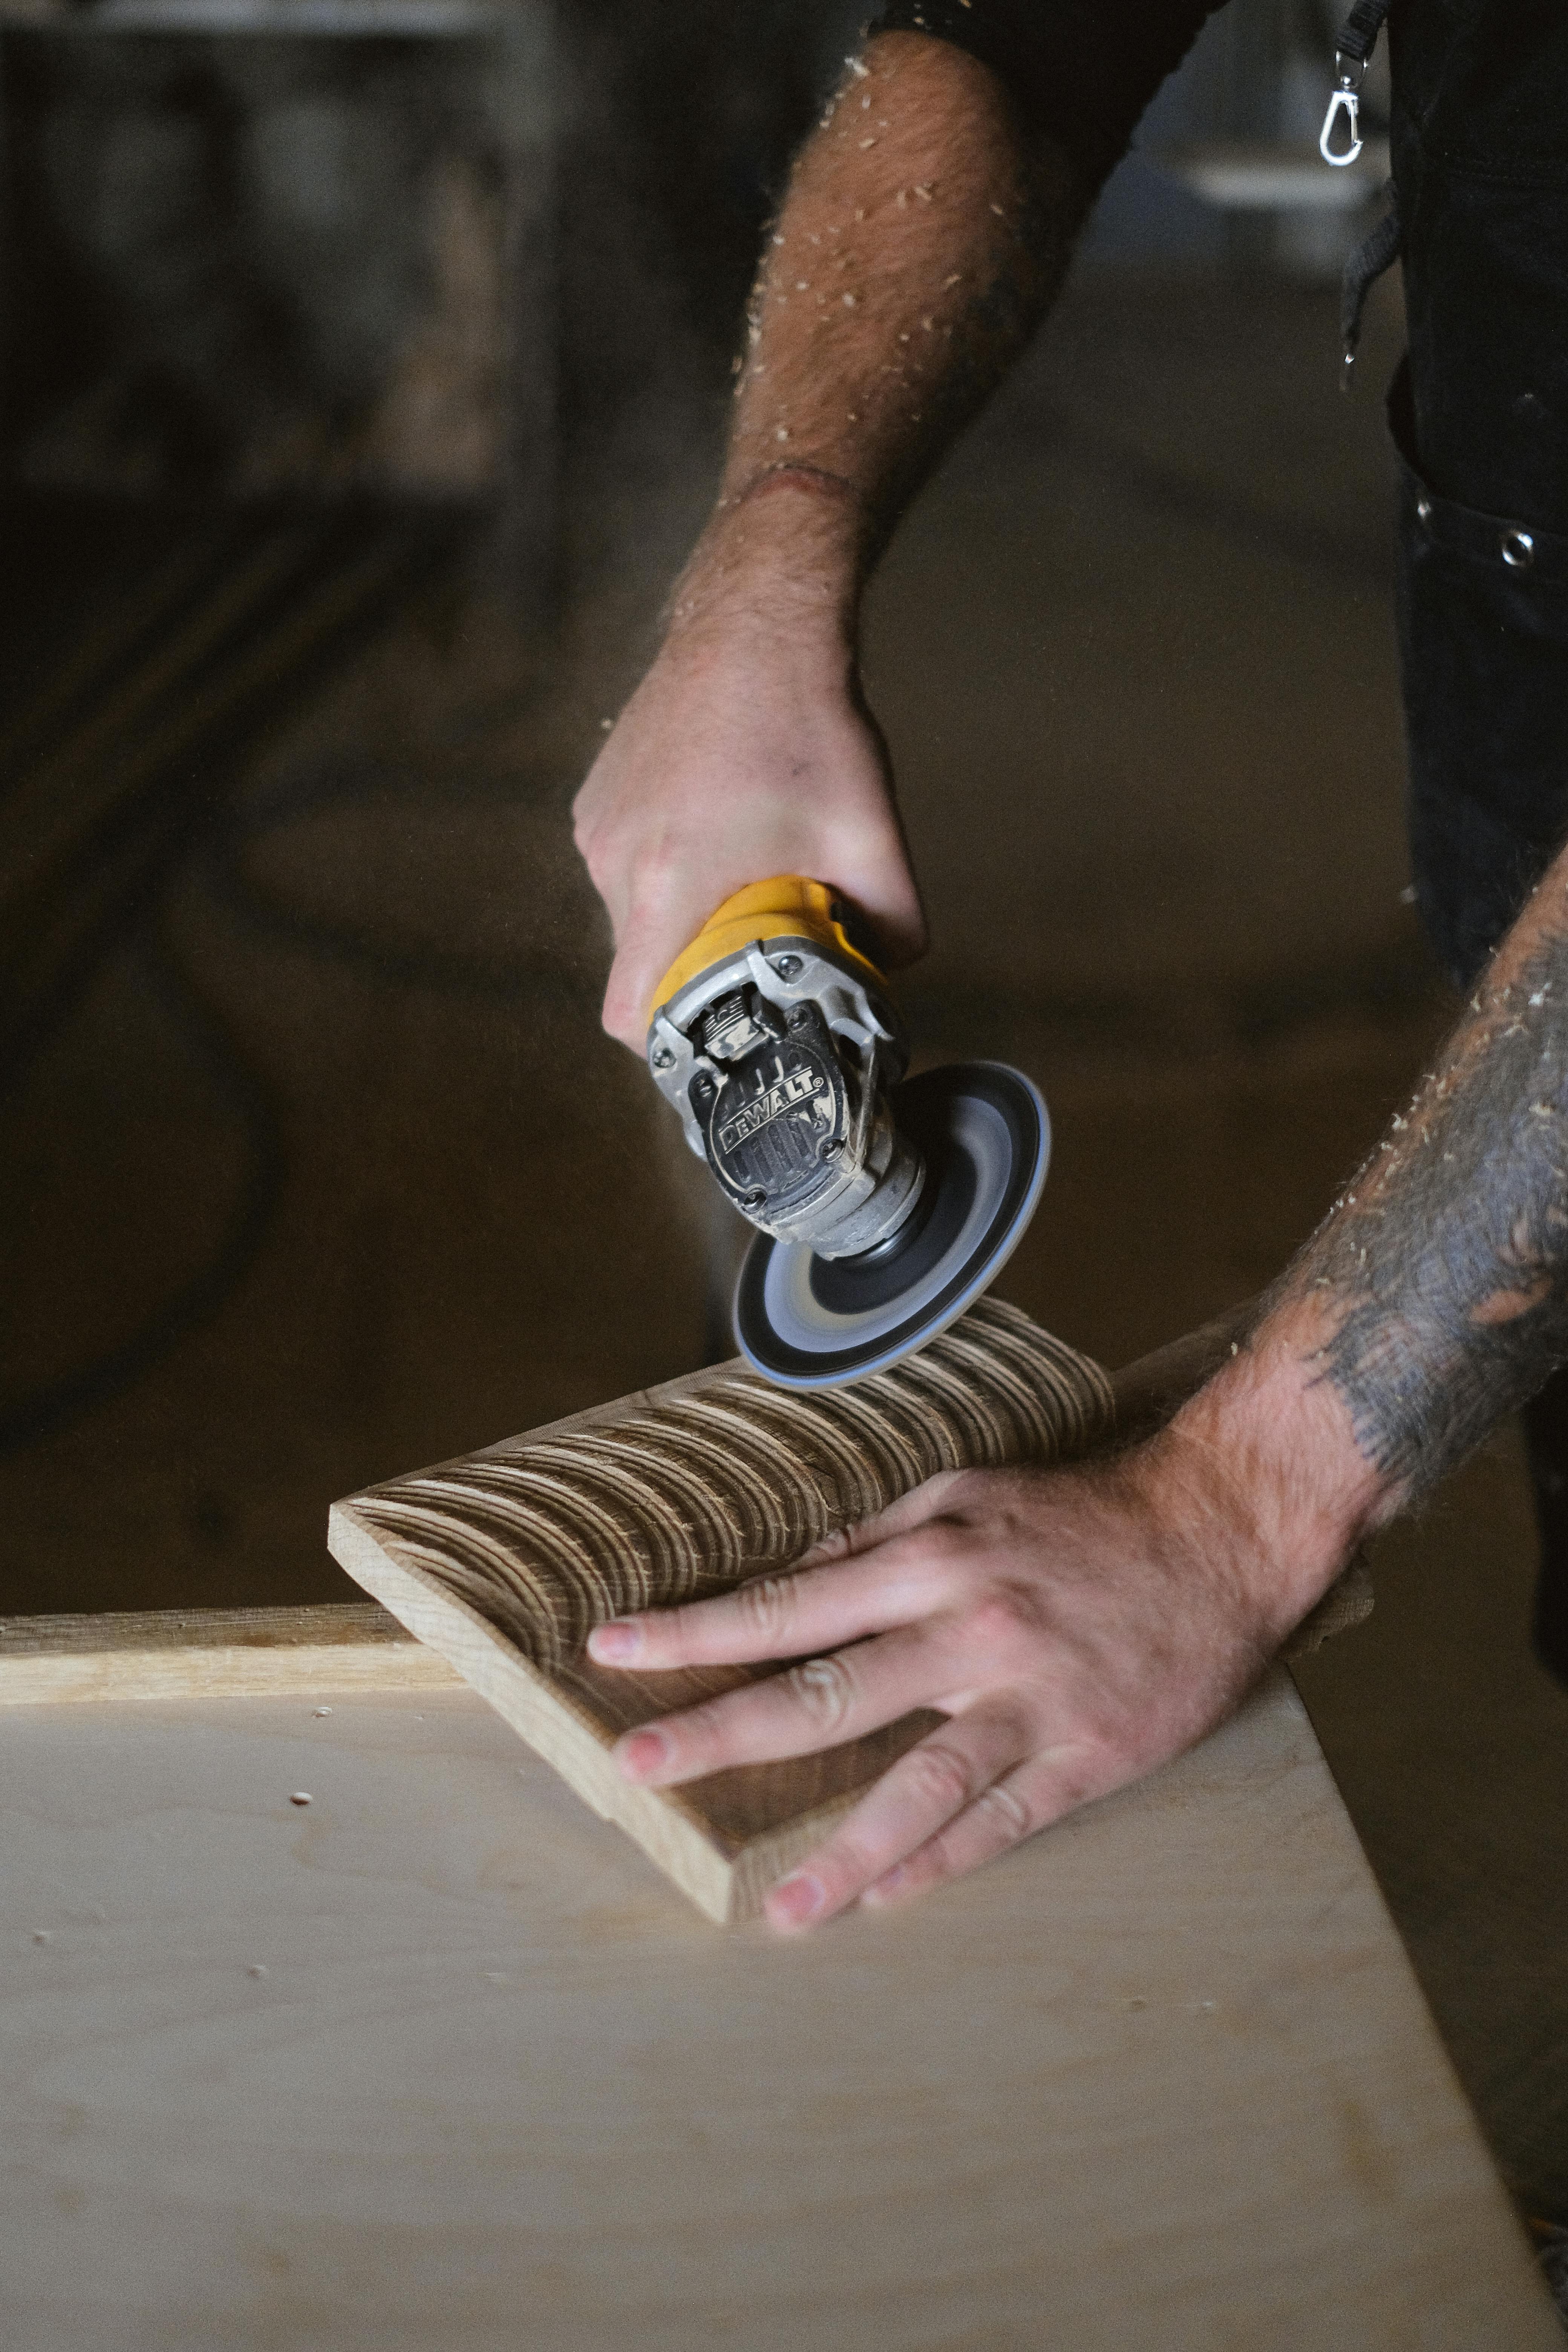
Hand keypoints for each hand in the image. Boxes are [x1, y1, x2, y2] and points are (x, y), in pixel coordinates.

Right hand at [571, 497, 925, 1050]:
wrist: (757, 622)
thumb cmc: (809, 728)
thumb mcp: (873, 840)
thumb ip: (895, 929)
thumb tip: (890, 977)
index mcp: (670, 885)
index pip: (631, 1016)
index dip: (672, 1042)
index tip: (717, 1030)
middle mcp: (616, 862)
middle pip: (640, 968)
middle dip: (697, 971)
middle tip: (758, 941)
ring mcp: (597, 828)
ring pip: (633, 917)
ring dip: (683, 915)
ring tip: (742, 869)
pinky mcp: (594, 800)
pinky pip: (624, 869)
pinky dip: (666, 871)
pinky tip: (716, 828)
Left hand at [586, 1399, 1357, 1929]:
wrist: (1220, 1529)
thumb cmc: (1079, 1515)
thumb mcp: (964, 1499)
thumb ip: (869, 1545)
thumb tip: (782, 1586)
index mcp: (932, 1557)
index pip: (787, 1603)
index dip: (695, 1630)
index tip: (614, 1650)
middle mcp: (970, 1626)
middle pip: (827, 1692)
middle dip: (722, 1731)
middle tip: (636, 1768)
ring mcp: (1031, 1697)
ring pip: (921, 1783)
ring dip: (844, 1851)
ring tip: (782, 1909)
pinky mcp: (1090, 1751)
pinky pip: (1005, 1819)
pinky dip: (945, 1861)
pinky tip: (888, 1897)